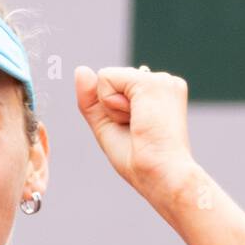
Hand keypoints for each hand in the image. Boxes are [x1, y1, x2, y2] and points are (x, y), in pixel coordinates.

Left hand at [74, 65, 195, 197]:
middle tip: (136, 130)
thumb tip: (81, 69)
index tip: (136, 132)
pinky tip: (135, 118)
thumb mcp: (107, 125)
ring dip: (111, 107)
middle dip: (110, 108)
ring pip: (106, 77)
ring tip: (137, 125)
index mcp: (159, 93)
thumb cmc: (139, 160)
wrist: (159, 175)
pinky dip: (110, 103)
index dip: (112, 112)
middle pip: (109, 80)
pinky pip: (106, 78)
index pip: (115, 87)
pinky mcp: (152, 82)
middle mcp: (163, 82)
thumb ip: (92, 99)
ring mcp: (161, 79)